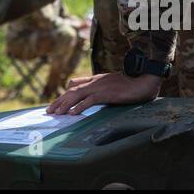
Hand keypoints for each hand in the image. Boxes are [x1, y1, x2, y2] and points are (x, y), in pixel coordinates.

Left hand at [45, 72, 161, 113]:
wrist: (144, 82)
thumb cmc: (130, 85)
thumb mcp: (112, 84)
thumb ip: (101, 88)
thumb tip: (93, 96)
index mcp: (96, 79)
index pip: (75, 84)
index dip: (64, 94)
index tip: (56, 103)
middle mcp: (95, 81)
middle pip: (72, 90)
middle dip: (59, 101)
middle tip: (50, 111)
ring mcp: (100, 86)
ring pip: (77, 95)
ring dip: (65, 105)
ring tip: (56, 113)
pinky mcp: (107, 94)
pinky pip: (89, 101)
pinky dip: (79, 107)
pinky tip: (72, 114)